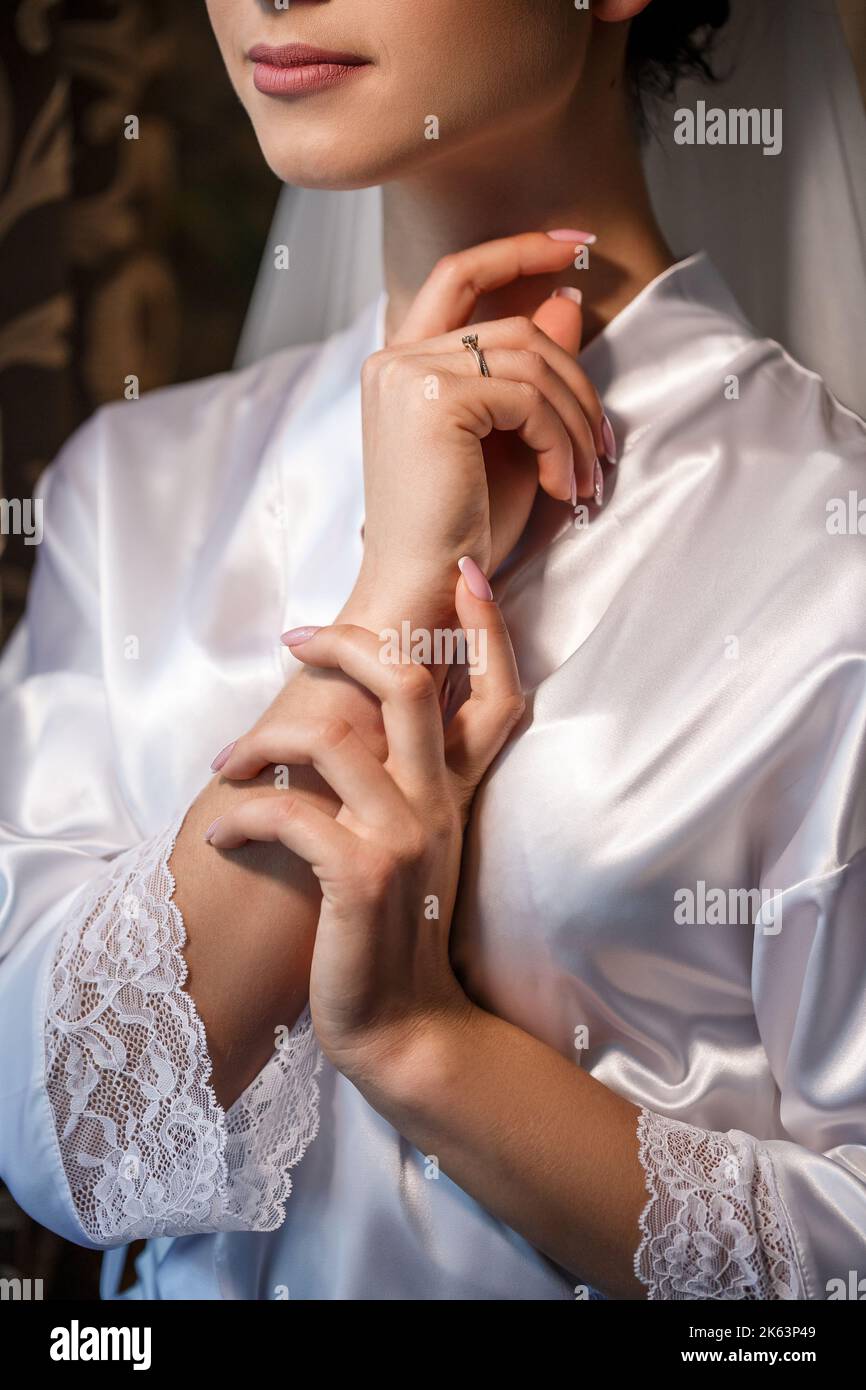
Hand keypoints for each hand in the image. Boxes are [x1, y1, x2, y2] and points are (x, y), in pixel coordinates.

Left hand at [204, 563, 522, 1082]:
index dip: (486, 628)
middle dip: (348, 642)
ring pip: (333, 737)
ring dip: (262, 740)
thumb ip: (400, 793)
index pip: (497, 694)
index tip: (465, 572)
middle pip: (410, 682)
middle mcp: (439, 803)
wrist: (406, 1029)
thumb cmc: (391, 938)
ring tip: (226, 766)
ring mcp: (405, 837)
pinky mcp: (363, 876)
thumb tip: (349, 735)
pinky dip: (243, 816)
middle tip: (295, 638)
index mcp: (455, 793)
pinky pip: (290, 813)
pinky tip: (221, 836)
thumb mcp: (411, 854)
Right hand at [348, 231, 611, 629]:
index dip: (518, 250)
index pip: (460, 275)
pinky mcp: (433, 400)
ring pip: (530, 361)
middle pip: (514, 328)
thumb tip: (567, 299)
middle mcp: (393, 360)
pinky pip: (528, 398)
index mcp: (399, 366)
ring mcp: (407, 375)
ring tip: (587, 477)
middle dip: (576, 382)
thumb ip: (533, 372)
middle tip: (605, 445)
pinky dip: (561, 441)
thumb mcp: (510, 442)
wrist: (422, 595)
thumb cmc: (461, 534)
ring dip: (576, 420)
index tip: (576, 243)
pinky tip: (563, 487)